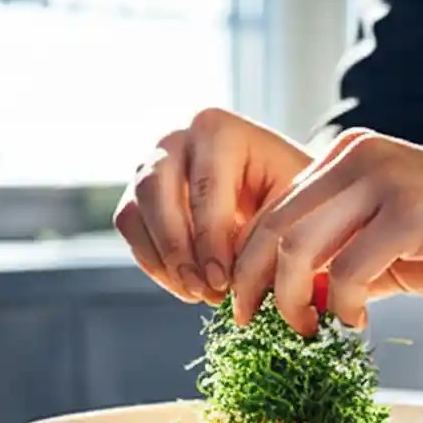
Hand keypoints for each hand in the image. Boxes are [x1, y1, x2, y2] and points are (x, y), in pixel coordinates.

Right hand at [112, 109, 311, 303]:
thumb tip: (240, 279)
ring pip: (134, 212)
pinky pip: (130, 229)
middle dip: (178, 250)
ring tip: (198, 293)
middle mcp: (176, 139)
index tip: (224, 281)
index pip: (203, 185)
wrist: (276, 190)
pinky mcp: (139, 194)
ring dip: (163, 261)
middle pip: (154, 190)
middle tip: (205, 291)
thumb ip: (265, 234)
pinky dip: (153, 263)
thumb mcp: (291, 207)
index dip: (211, 240)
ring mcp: (151, 164)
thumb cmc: (289, 195)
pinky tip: (186, 285)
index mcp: (218, 129)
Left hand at [231, 129, 422, 333]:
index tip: (248, 304)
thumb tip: (295, 297)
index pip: (275, 209)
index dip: (251, 261)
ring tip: (310, 328)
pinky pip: (349, 270)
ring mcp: (385, 178)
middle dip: (254, 284)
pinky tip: (357, 322)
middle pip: (275, 226)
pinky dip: (344, 305)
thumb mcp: (392, 243)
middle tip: (253, 324)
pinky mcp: (411, 211)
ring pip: (301, 248)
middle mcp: (359, 155)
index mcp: (349, 155)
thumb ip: (342, 259)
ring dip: (294, 300)